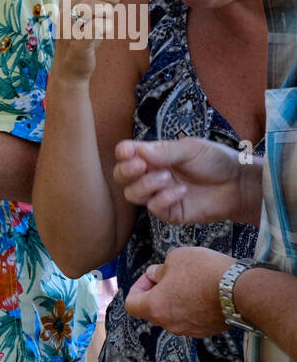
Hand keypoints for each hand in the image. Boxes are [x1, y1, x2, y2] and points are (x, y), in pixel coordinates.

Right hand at [54, 0, 148, 83]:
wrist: (70, 70)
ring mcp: (68, 24)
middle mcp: (65, 9)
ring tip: (104, 25)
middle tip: (117, 10)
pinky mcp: (75, 41)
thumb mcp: (96, 14)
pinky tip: (102, 34)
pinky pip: (96, 26)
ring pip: (94, 6)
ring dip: (107, 15)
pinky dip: (105, 28)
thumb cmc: (86, 39)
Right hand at [113, 137, 257, 223]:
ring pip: (132, 194)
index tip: (127, 152)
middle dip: (126, 171)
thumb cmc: (216, 161)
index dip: (123, 153)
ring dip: (145, 185)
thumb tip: (138, 151)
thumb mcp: (191, 149)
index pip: (128, 154)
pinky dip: (164, 198)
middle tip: (140, 166)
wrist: (239, 184)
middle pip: (122, 176)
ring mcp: (158, 194)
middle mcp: (152, 175)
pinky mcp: (169, 212)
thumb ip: (164, 151)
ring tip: (167, 178)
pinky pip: (153, 208)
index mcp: (154, 156)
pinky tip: (182, 192)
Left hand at [124, 246, 235, 337]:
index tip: (151, 277)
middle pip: (152, 311)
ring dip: (175, 301)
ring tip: (190, 283)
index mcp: (155, 307)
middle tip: (170, 276)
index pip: (131, 305)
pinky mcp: (207, 330)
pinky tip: (205, 293)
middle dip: (157, 293)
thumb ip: (159, 269)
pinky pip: (192, 319)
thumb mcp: (175, 258)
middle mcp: (169, 324)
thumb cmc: (205, 272)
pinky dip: (192, 308)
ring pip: (173, 316)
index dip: (137, 288)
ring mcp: (189, 330)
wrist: (242, 290)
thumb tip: (155, 275)